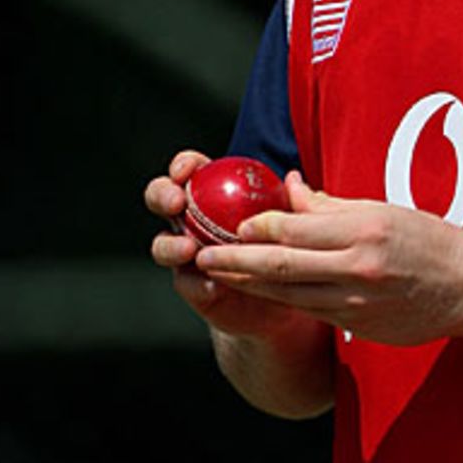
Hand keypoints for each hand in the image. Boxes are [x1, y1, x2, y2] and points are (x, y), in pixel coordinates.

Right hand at [144, 149, 311, 340]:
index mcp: (216, 192)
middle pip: (162, 198)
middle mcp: (194, 219)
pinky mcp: (193, 286)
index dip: (184, 164)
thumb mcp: (300, 223)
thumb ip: (294, 202)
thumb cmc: (292, 247)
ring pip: (162, 244)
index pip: (192, 170)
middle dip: (162, 196)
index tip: (187, 170)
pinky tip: (211, 285)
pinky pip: (185, 282)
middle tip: (176, 203)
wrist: (289, 297)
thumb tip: (291, 178)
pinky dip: (195, 283)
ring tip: (188, 249)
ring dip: (170, 245)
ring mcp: (189, 253)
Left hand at [192, 173, 462, 347]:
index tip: (233, 223)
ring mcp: (356, 301)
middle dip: (235, 261)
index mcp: (364, 230)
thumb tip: (290, 187)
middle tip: (201, 255)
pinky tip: (258, 291)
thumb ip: (330, 204)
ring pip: (287, 294)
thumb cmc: (427, 240)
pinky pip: (308, 309)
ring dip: (247, 284)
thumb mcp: (382, 210)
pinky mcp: (356, 324)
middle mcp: (358, 267)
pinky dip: (279, 300)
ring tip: (216, 275)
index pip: (296, 229)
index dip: (258, 227)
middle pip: (280, 266)